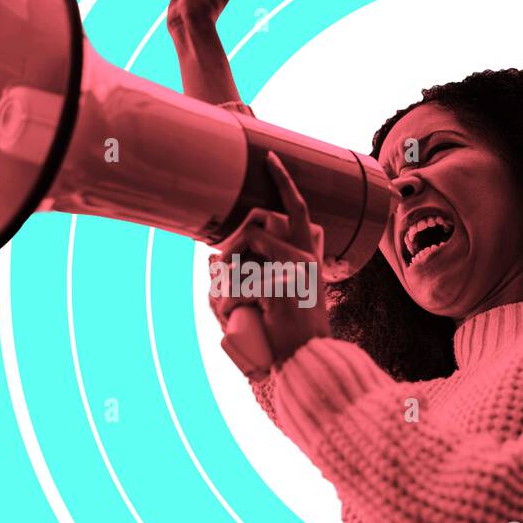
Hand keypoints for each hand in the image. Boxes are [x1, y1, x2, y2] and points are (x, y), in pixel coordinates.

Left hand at [209, 152, 330, 377]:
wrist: (306, 362)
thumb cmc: (288, 338)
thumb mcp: (271, 302)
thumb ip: (250, 275)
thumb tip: (213, 256)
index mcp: (309, 260)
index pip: (300, 212)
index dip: (285, 183)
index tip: (270, 159)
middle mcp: (307, 259)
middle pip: (277, 214)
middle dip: (248, 219)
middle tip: (225, 245)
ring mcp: (298, 268)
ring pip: (251, 238)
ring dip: (229, 264)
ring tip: (227, 295)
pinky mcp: (284, 283)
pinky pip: (243, 270)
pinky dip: (230, 290)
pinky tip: (235, 312)